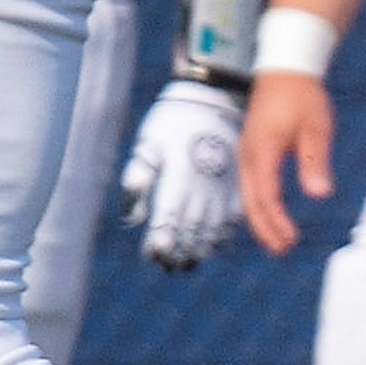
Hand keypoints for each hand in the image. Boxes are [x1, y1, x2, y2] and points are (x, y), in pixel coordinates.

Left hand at [120, 79, 248, 270]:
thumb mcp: (148, 144)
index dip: (160, 243)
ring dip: (198, 249)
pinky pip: (232, 220)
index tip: (153, 255)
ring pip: (211, 231)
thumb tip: (130, 217)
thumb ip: (138, 178)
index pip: (168, 223)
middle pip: (190, 233)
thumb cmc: (173, 121)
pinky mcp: (235, 187)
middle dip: (178, 252)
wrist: (213, 99)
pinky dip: (221, 235)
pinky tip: (213, 244)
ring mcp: (221, 191)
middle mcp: (202, 192)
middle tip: (168, 266)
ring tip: (186, 262)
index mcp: (178, 182)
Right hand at [239, 70, 338, 257]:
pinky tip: (271, 215)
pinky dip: (259, 205)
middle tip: (283, 251)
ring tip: (277, 242)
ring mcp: (247, 152)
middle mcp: (249, 154)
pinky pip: (250, 185)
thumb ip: (315, 162)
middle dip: (265, 229)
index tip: (291, 240)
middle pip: (251, 201)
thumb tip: (321, 195)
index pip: (266, 195)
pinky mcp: (251, 150)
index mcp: (263, 150)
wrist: (285, 68)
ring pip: (248, 195)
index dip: (277, 221)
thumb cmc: (303, 97)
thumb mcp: (317, 128)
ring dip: (261, 220)